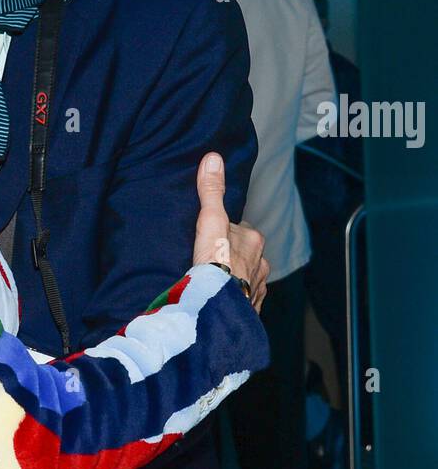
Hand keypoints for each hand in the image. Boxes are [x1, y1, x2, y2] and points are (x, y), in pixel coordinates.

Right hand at [192, 153, 268, 311]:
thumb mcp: (210, 221)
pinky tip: (218, 300)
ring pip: (244, 278)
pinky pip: (242, 301)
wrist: (217, 307)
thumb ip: (211, 192)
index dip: (223, 233)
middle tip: (207, 261)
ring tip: (211, 283)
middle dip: (230, 257)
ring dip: (232, 279)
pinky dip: (232, 300)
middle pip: (244, 254)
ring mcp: (256, 289)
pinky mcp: (250, 310)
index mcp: (253, 240)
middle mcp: (261, 263)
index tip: (208, 240)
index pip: (239, 230)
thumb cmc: (215, 264)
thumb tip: (213, 158)